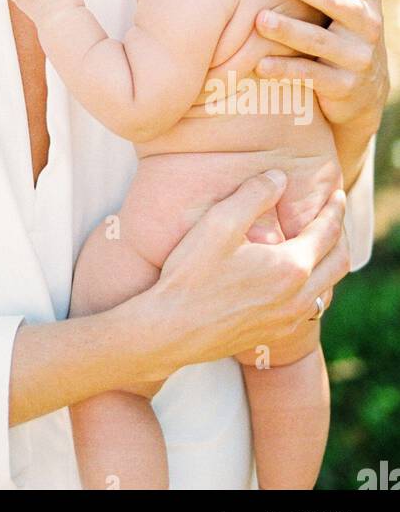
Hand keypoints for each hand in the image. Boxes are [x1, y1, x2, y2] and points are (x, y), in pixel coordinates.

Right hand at [149, 171, 348, 372]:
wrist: (172, 331)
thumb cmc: (192, 276)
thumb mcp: (218, 223)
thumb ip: (253, 194)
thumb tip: (279, 177)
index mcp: (291, 268)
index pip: (327, 232)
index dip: (334, 209)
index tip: (338, 193)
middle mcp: (298, 298)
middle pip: (338, 262)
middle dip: (340, 235)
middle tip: (334, 215)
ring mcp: (288, 320)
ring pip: (327, 288)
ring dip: (329, 262)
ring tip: (319, 244)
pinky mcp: (275, 334)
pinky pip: (310, 307)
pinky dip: (315, 285)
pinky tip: (296, 278)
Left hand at [253, 0, 388, 130]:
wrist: (363, 92)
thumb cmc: (339, 32)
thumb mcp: (342, 4)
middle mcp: (367, 24)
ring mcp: (358, 57)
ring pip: (320, 40)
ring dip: (289, 30)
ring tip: (259, 20)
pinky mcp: (345, 86)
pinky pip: (312, 76)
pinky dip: (286, 69)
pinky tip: (261, 64)